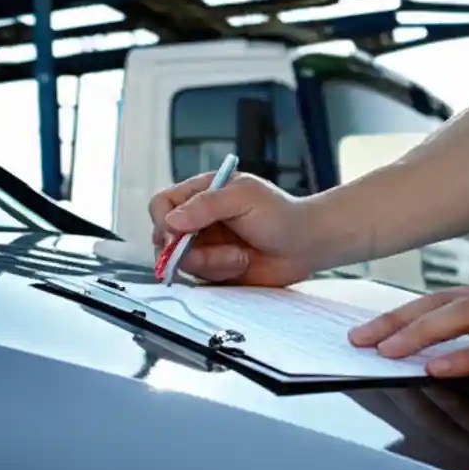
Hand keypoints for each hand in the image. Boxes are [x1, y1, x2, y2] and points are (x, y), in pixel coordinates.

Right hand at [149, 172, 318, 285]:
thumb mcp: (244, 197)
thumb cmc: (281, 214)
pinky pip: (201, 277)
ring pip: (182, 261)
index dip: (163, 222)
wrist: (306, 245)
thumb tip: (172, 220)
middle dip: (185, 250)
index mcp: (201, 193)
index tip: (176, 236)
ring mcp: (205, 245)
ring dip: (210, 262)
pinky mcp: (214, 268)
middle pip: (165, 237)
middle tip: (207, 253)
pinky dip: (221, 272)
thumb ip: (206, 205)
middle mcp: (198, 219)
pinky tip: (241, 262)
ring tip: (238, 255)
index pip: (162, 205)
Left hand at [347, 270, 468, 383]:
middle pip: (441, 303)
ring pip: (460, 319)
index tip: (373, 325)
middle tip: (358, 337)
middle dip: (395, 321)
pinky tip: (436, 367)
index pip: (446, 297)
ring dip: (417, 335)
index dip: (406, 311)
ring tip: (384, 350)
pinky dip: (462, 357)